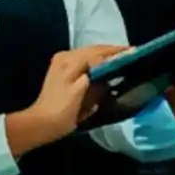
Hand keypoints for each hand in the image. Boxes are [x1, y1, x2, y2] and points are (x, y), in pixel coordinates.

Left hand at [5, 44, 128, 156]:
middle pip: (93, 50)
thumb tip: (107, 64)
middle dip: (112, 51)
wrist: (41, 123)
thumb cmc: (61, 111)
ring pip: (89, 54)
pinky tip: (106, 67)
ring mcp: (62, 63)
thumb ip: (93, 76)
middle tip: (132, 54)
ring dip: (105, 55)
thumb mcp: (79, 93)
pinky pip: (84, 61)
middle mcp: (65, 57)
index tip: (134, 51)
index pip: (97, 52)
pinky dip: (97, 62)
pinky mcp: (62, 71)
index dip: (116, 52)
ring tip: (124, 58)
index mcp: (69, 61)